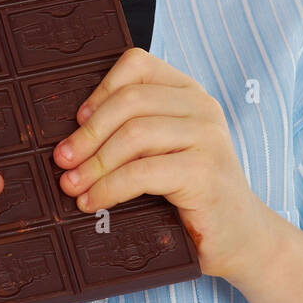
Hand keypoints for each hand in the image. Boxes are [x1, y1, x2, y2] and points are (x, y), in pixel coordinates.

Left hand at [53, 47, 267, 280]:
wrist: (241, 238)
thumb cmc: (191, 194)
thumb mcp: (163, 151)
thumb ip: (134, 130)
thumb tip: (71, 137)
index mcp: (189, 93)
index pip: (137, 65)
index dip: (101, 90)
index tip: (78, 122)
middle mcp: (203, 107)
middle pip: (130, 101)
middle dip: (88, 133)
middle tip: (62, 161)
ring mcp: (208, 137)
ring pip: (133, 135)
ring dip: (94, 163)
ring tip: (71, 186)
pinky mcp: (205, 172)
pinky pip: (142, 172)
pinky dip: (109, 188)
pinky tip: (93, 202)